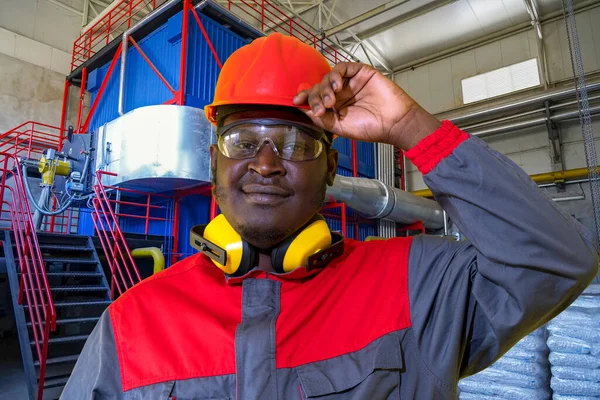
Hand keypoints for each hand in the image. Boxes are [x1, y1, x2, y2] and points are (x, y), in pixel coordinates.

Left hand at [292, 62, 439, 149]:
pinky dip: (336, 75)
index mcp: (335, 107)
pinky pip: (343, 67)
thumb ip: (320, 118)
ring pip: (328, 76)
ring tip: (331, 100)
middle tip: (321, 108)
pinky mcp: (360, 72)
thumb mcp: (338, 126)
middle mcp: (341, 94)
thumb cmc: (369, 128)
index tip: (296, 101)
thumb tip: (301, 109)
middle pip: (319, 87)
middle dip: (315, 97)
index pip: (314, 98)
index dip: (304, 97)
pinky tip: (337, 87)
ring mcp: (350, 82)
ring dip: (325, 87)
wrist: (393, 123)